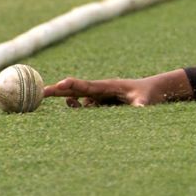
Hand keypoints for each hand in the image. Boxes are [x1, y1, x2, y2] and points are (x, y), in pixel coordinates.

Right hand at [44, 70, 192, 107]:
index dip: (72, 86)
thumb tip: (139, 110)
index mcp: (108, 86)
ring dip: (71, 103)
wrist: (155, 92)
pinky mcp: (101, 105)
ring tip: (65, 100)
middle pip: (75, 90)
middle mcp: (100, 91)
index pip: (86, 86)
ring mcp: (99, 98)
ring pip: (79, 101)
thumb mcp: (146, 101)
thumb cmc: (150, 94)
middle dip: (58, 91)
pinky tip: (80, 108)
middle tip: (39, 92)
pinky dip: (80, 110)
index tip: (59, 85)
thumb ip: (140, 106)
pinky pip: (87, 109)